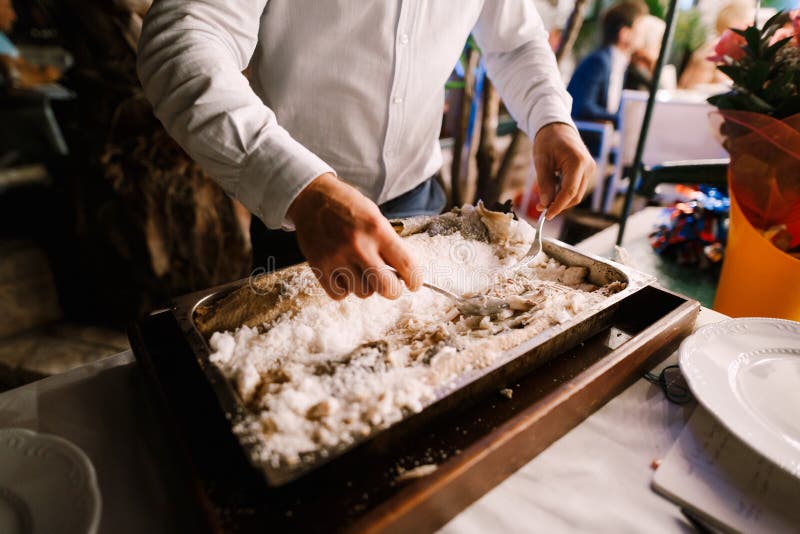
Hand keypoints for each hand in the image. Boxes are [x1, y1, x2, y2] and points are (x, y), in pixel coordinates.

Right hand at [287, 173, 420, 299]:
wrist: (311, 198)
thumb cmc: (347, 206)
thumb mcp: (375, 216)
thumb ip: (388, 243)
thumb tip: (402, 273)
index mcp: (377, 229)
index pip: (407, 265)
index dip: (415, 280)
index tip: (413, 284)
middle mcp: (358, 245)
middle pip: (386, 288)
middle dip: (393, 290)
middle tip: (390, 284)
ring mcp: (337, 257)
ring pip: (363, 293)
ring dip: (365, 285)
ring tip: (360, 269)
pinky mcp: (319, 266)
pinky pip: (340, 294)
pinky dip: (344, 288)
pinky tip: (344, 274)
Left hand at [533, 122, 594, 218]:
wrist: (558, 128)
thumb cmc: (548, 141)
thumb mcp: (541, 161)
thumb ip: (544, 183)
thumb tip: (544, 204)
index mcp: (577, 162)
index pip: (569, 191)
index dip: (558, 206)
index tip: (546, 215)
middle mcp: (588, 166)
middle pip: (575, 196)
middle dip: (558, 205)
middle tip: (541, 208)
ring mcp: (590, 169)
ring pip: (577, 194)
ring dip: (561, 200)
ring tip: (545, 199)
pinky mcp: (587, 171)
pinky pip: (577, 188)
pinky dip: (565, 194)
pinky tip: (553, 191)